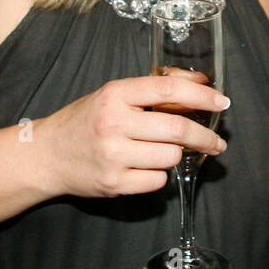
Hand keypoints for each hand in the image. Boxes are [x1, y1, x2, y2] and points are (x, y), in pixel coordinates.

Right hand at [34, 74, 229, 198]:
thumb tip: (200, 85)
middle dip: (205, 137)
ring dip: (177, 156)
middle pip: (177, 129)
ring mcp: (113, 155)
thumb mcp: (113, 96)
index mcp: (116, 94)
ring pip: (171, 157)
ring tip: (165, 152)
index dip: (202, 95)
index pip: (169, 90)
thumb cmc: (86, 121)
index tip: (222, 102)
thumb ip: (150, 92)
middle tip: (216, 142)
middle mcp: (114, 123)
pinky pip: (157, 180)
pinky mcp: (113, 183)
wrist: (46, 155)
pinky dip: (159, 175)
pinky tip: (146, 168)